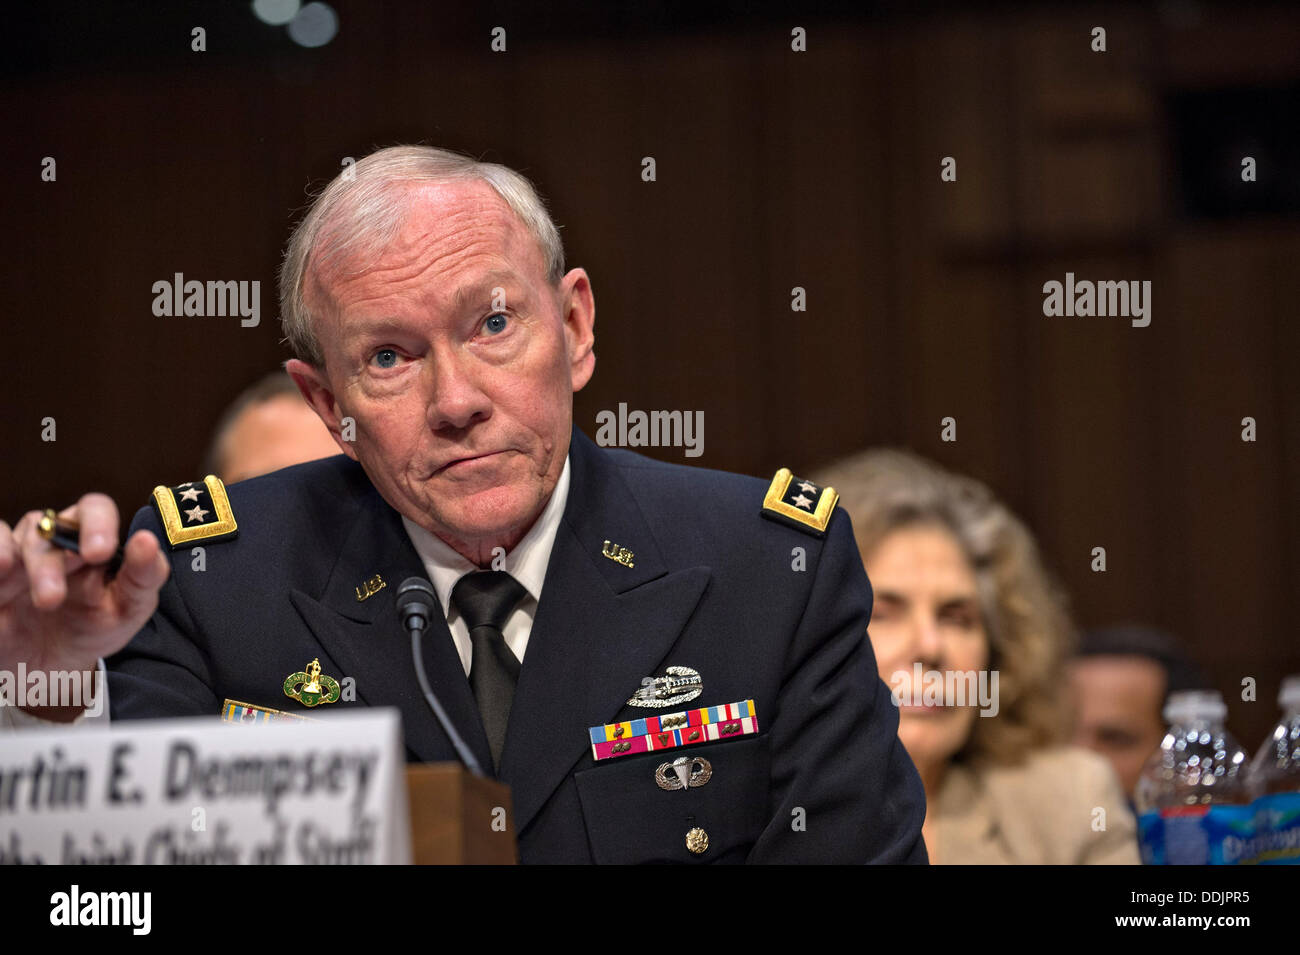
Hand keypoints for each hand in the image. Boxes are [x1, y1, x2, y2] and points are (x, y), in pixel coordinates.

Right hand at [0, 493, 169, 716]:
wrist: (53, 665)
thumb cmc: (95, 626)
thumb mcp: (129, 608)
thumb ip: (145, 575)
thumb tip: (146, 541)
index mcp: (91, 540)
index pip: (94, 510)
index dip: (97, 523)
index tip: (99, 552)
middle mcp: (53, 540)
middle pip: (49, 527)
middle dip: (52, 564)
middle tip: (54, 598)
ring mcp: (20, 555)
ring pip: (18, 541)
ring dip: (30, 570)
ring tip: (43, 601)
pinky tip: (2, 570)